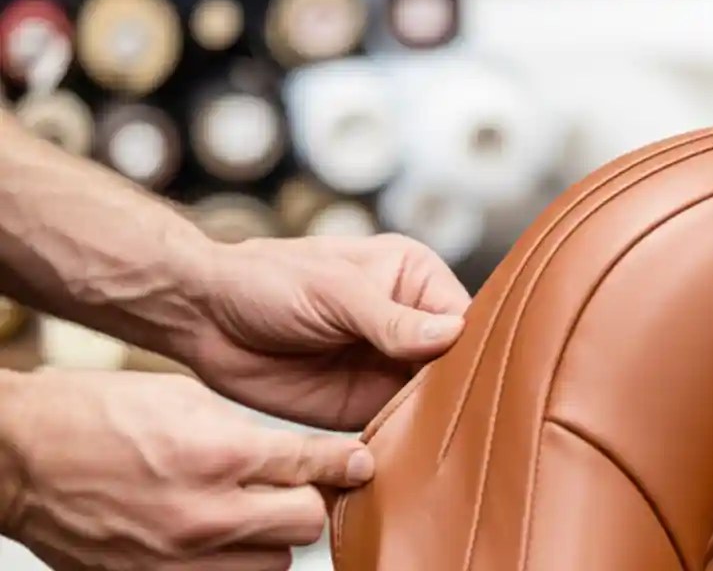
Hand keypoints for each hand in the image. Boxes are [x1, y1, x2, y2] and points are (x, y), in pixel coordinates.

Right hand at [0, 369, 372, 570]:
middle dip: (306, 501)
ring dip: (271, 540)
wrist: (18, 457)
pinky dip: (234, 565)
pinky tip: (218, 538)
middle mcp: (203, 514)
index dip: (344, 463)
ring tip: (246, 512)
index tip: (359, 462)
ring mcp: (177, 560)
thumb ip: (251, 432)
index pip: (313, 466)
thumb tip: (306, 458)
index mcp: (216, 453)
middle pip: (305, 523)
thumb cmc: (97, 415)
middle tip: (290, 485)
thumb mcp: (185, 398)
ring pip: (274, 566)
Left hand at [180, 234, 470, 430]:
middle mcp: (410, 324)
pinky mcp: (362, 405)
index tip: (483, 379)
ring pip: (431, 400)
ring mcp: (389, 367)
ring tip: (449, 446)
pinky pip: (397, 428)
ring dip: (436, 422)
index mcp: (413, 278)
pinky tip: (412, 459)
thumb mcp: (333, 291)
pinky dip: (404, 445)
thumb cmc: (266, 280)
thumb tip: (452, 334)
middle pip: (456, 364)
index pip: (465, 318)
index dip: (475, 349)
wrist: (203, 317)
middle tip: (474, 424)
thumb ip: (390, 318)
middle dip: (461, 391)